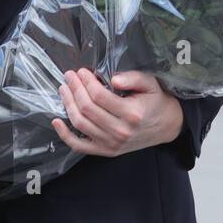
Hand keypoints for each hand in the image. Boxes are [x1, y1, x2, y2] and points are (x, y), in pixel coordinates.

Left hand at [52, 68, 182, 157]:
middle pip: (87, 109)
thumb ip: (133, 78)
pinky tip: (57, 121)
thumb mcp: (150, 84)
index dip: (86, 82)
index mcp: (132, 113)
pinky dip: (65, 135)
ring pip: (80, 124)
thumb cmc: (155, 102)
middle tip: (69, 76)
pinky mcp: (105, 151)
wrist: (166, 126)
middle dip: (74, 89)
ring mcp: (111, 144)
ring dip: (68, 104)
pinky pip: (79, 146)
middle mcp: (120, 131)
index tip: (81, 71)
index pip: (99, 96)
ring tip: (64, 89)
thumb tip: (113, 79)